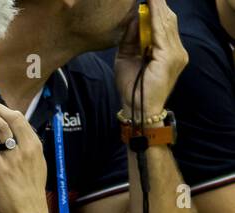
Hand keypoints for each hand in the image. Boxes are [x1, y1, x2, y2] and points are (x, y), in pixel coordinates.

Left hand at [0, 98, 49, 212]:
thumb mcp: (35, 167)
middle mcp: (27, 149)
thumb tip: (15, 141)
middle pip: (10, 118)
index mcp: (35, 146)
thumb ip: (26, 152)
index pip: (21, 119)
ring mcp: (14, 158)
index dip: (5, 109)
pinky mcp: (1, 170)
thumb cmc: (30, 193)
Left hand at [115, 0, 187, 117]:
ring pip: (166, 24)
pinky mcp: (169, 57)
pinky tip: (149, 7)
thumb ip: (131, 39)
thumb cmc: (131, 87)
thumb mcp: (127, 57)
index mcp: (169, 52)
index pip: (165, 26)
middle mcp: (177, 51)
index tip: (149, 0)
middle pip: (168, 22)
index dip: (158, 11)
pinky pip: (160, 33)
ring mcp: (176, 54)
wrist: (137, 109)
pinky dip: (154, 19)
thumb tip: (134, 17)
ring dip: (156, 8)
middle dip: (158, 6)